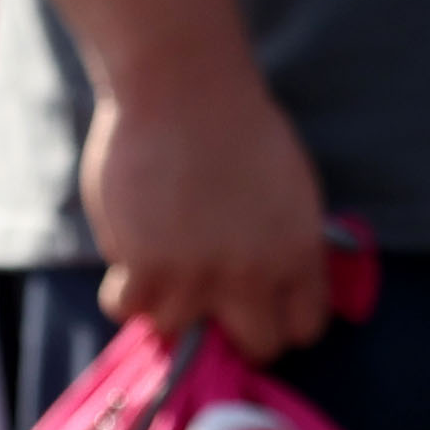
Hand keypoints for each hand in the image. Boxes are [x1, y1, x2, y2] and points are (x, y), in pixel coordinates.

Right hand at [80, 60, 330, 364]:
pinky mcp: (145, 268)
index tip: (261, 306)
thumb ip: (282, 240)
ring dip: (167, 299)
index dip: (282, 318)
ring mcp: (198, 277)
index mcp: (299, 250)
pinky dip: (123, 286)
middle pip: (258, 346)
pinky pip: (126, 308)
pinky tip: (129, 251)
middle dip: (235, 327)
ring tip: (160, 254)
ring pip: (178, 327)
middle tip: (210, 297)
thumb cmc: (233, 120)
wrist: (183, 82)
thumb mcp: (287, 183)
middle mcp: (255, 275)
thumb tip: (271, 286)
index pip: (305, 327)